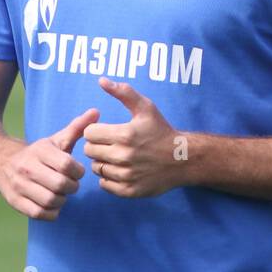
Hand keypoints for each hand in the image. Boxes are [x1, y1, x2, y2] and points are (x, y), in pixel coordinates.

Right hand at [0, 108, 98, 220]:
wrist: (1, 163)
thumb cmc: (38, 154)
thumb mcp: (56, 140)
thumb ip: (77, 127)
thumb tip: (96, 111)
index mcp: (40, 150)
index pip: (67, 165)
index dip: (78, 171)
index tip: (77, 171)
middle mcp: (27, 167)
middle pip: (60, 185)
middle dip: (72, 187)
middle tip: (71, 184)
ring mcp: (19, 185)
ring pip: (50, 201)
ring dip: (62, 200)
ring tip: (61, 194)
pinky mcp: (15, 201)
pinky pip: (39, 213)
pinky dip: (51, 212)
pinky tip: (52, 204)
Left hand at [84, 78, 185, 197]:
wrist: (183, 159)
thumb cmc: (161, 131)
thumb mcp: (146, 107)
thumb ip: (123, 92)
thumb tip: (101, 80)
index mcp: (125, 135)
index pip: (89, 133)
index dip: (96, 130)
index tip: (107, 130)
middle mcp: (124, 157)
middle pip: (89, 151)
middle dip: (97, 145)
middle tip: (111, 143)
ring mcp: (126, 175)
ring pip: (96, 168)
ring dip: (103, 161)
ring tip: (117, 156)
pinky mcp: (129, 190)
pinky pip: (104, 184)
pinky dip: (108, 177)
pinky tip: (120, 169)